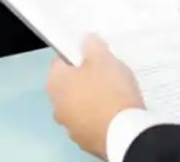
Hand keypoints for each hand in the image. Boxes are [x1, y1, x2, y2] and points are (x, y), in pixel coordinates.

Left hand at [46, 35, 144, 158]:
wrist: (124, 132)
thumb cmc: (110, 90)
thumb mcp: (104, 59)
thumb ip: (91, 45)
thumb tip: (84, 40)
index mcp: (55, 83)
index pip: (60, 61)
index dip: (77, 54)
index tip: (95, 54)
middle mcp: (56, 106)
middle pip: (69, 85)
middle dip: (84, 78)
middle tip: (107, 73)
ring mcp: (70, 126)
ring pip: (79, 105)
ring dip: (91, 99)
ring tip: (114, 93)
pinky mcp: (85, 140)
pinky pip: (91, 122)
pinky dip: (99, 116)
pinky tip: (116, 111)